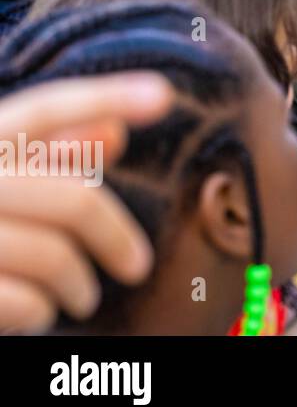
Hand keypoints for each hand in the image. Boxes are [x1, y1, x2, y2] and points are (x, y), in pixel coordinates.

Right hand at [0, 73, 171, 332]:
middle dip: (116, 238)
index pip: (43, 109)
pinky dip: (40, 311)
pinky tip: (37, 313)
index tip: (165, 94)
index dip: (105, 96)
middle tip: (137, 266)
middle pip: (73, 199)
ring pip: (53, 254)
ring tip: (82, 297)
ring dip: (79, 284)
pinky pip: (22, 300)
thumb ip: (47, 156)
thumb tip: (114, 132)